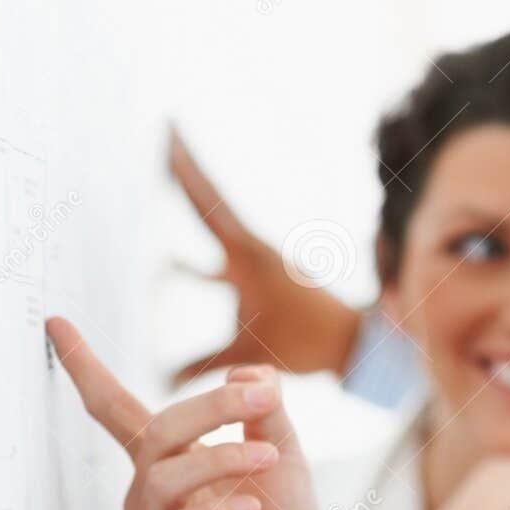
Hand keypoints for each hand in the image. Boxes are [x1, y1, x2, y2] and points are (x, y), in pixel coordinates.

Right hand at [48, 317, 326, 509]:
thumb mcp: (285, 461)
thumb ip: (266, 415)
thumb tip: (249, 371)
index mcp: (171, 463)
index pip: (118, 411)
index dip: (86, 369)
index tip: (57, 324)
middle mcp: (149, 498)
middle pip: (156, 434)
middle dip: (209, 407)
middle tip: (262, 400)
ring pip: (164, 479)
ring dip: (221, 459)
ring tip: (269, 459)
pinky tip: (250, 509)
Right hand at [168, 129, 361, 383]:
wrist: (349, 343)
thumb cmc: (307, 342)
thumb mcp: (249, 352)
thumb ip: (201, 365)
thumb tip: (159, 382)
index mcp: (247, 256)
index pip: (207, 203)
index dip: (183, 170)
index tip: (165, 131)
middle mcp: (248, 246)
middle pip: (207, 196)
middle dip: (183, 164)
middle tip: (162, 127)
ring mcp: (252, 256)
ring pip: (214, 214)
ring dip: (192, 189)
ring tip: (164, 155)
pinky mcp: (254, 270)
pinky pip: (218, 241)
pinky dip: (200, 232)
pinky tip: (168, 250)